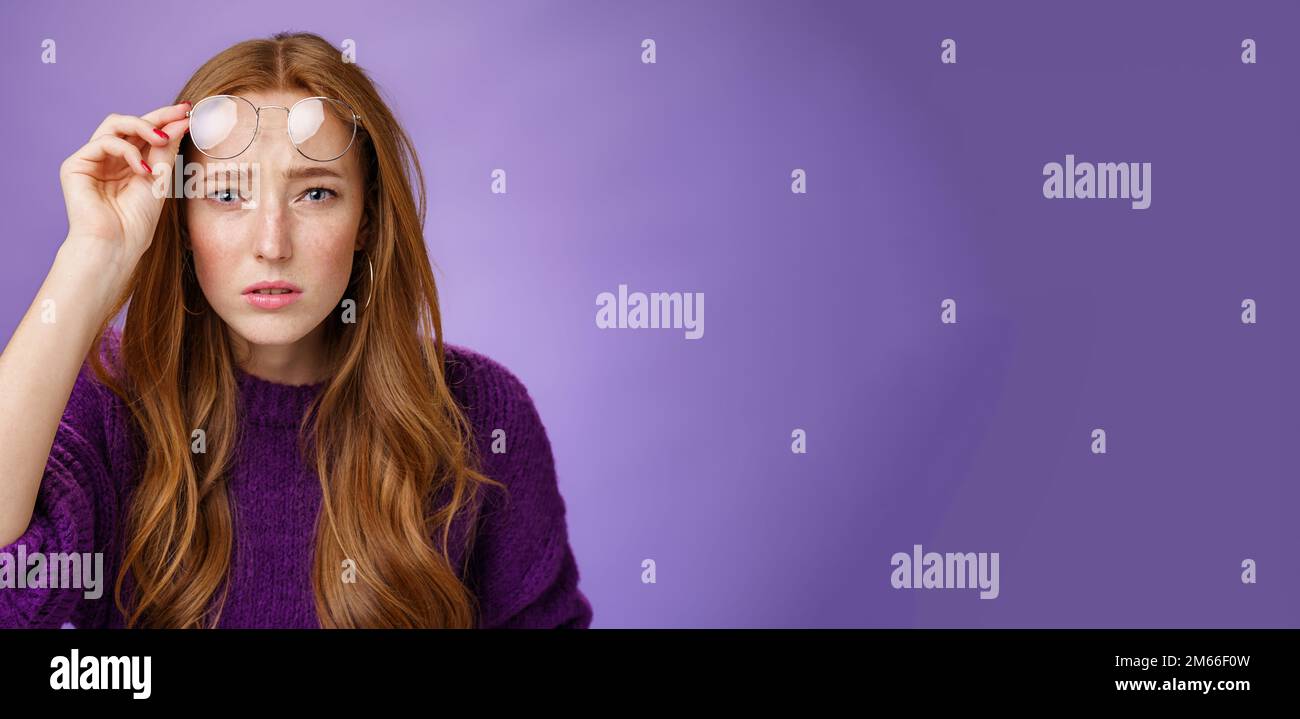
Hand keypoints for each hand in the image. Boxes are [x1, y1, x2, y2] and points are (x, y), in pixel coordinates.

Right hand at [58, 102, 190, 270]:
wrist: (117, 245)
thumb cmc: (137, 220)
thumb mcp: (159, 179)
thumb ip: (165, 150)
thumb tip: (180, 121)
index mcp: (129, 162)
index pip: (145, 132)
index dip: (166, 119)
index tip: (189, 110)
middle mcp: (109, 158)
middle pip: (129, 123)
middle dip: (158, 116)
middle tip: (181, 113)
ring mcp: (92, 160)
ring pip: (115, 124)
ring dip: (143, 127)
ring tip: (161, 141)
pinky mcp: (76, 165)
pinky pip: (103, 142)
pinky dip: (126, 150)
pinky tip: (141, 169)